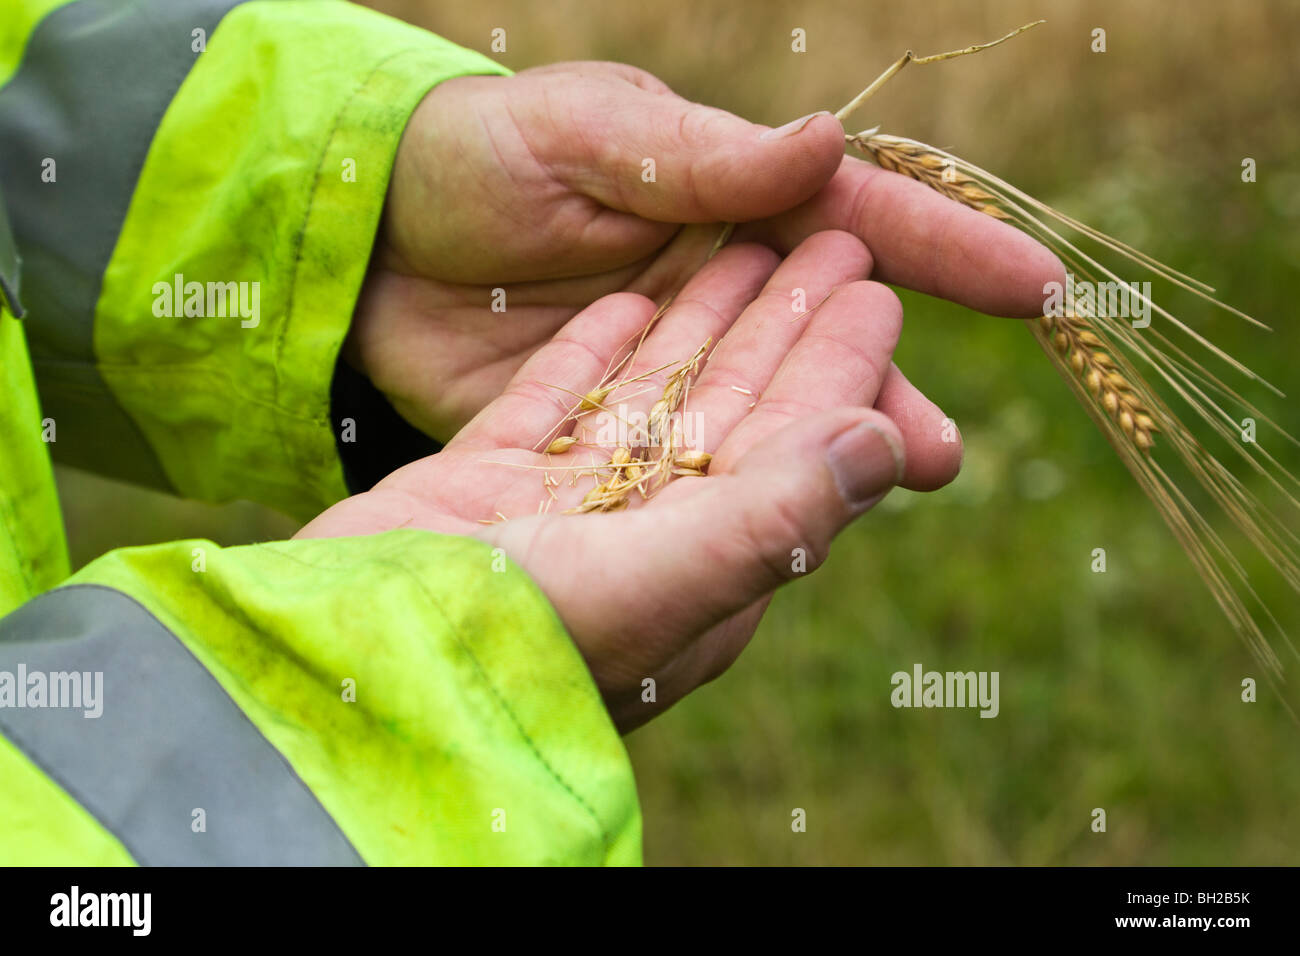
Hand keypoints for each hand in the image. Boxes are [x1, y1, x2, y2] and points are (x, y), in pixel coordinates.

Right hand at [305, 231, 960, 729]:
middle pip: (732, 411)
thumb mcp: (660, 581)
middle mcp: (638, 542)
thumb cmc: (516, 642)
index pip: (793, 446)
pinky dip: (590, 353)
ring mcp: (555, 515)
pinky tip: (621, 301)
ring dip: (697, 326)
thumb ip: (777, 514)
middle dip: (778, 327)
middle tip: (826, 243)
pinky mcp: (479, 493)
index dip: (838, 364)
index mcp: (700, 567)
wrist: (342, 662)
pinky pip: (552, 405)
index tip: (879, 288)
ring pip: (648, 400)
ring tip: (736, 245)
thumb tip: (886, 443)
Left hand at [349, 61, 1062, 442]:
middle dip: (884, 385)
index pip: (855, 217)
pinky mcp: (618, 424)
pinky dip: (737, 484)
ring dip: (828, 447)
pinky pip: (693, 457)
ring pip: (772, 410)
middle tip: (940, 448)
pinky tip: (779, 512)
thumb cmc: (478, 159)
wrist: (372, 243)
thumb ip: (694, 160)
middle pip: (823, 340)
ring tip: (887, 487)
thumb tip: (825, 145)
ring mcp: (675, 362)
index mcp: (726, 193)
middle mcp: (718, 283)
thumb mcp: (585, 137)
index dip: (946, 251)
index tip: (1037, 285)